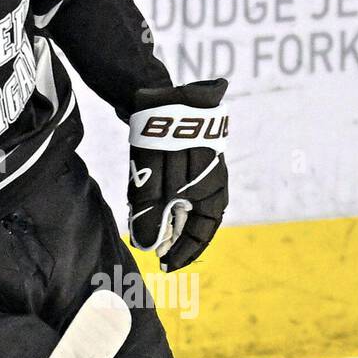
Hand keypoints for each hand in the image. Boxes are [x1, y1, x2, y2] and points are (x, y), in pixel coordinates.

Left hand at [126, 79, 228, 271]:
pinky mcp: (187, 154)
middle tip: (156, 252)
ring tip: (147, 230)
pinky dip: (164, 199)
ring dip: (169, 219)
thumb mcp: (151, 179)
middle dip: (176, 238)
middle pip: (196, 220)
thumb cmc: (160, 137)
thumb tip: (147, 246)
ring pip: (186, 203)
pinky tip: (145, 201)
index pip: (202, 232)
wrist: (159, 92)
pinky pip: (178, 186)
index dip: (184, 252)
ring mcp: (201, 166)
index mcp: (211, 190)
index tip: (165, 266)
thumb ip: (150, 214)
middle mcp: (212, 180)